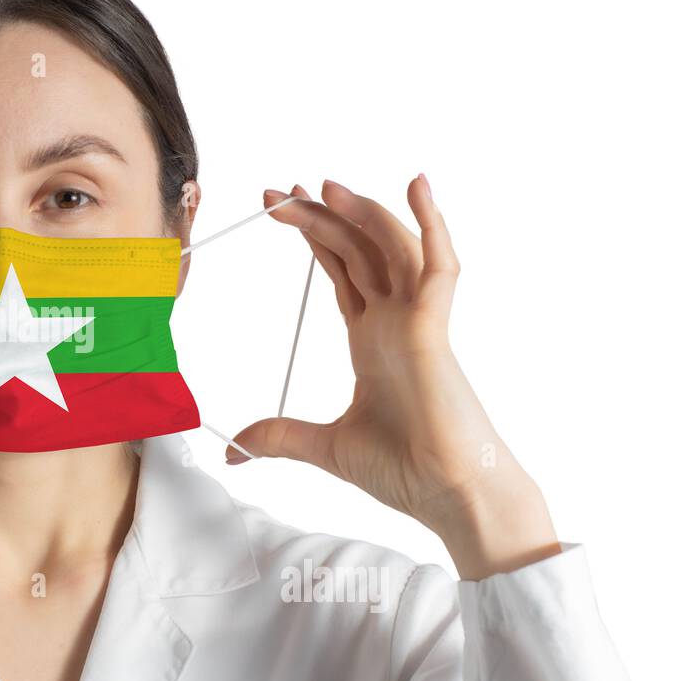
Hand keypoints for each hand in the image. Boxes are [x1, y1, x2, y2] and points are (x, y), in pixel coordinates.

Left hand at [229, 176, 559, 579]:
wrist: (448, 496)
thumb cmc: (404, 470)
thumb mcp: (324, 447)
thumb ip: (279, 438)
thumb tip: (232, 451)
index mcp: (372, 338)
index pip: (341, 269)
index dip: (312, 235)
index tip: (276, 208)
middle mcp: (396, 320)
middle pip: (358, 248)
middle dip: (320, 215)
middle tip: (278, 190)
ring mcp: (418, 321)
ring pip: (391, 246)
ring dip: (361, 211)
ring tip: (322, 184)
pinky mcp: (436, 329)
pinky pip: (439, 266)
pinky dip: (431, 223)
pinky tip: (416, 185)